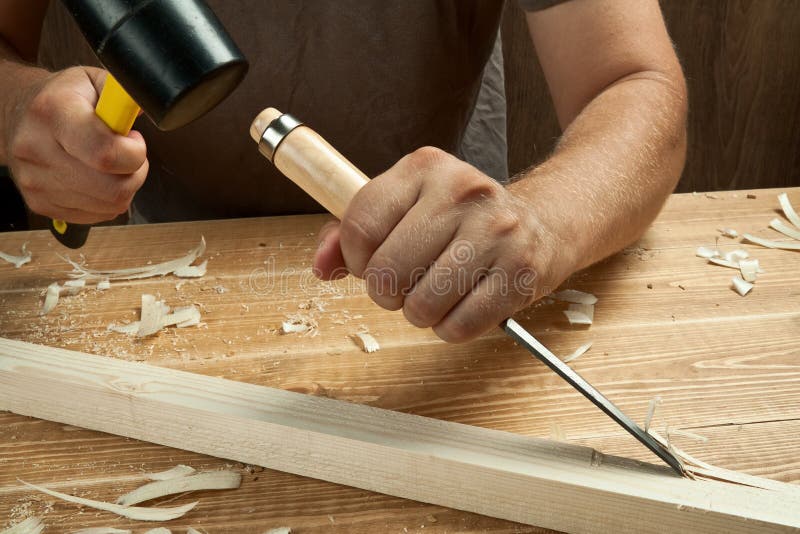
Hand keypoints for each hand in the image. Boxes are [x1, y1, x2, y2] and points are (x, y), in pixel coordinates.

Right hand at [3, 66, 147, 223]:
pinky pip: (97, 215)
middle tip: (127, 154)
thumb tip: (150, 109)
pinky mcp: (39, 204)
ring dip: (122, 188)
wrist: (19, 115)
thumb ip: (123, 95)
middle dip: (135, 173)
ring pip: (110, 206)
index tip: (134, 140)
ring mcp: (35, 181)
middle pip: (114, 189)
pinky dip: (107, 200)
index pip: (106, 154)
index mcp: (53, 113)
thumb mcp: (93, 80)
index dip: (134, 153)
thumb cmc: (64, 98)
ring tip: (110, 164)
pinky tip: (97, 178)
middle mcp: (37, 149)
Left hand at [314, 147, 565, 342]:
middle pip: (386, 273)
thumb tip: (320, 266)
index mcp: (423, 167)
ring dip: (420, 314)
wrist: (544, 221)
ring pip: (421, 306)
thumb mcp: (406, 208)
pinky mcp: (521, 271)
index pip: (359, 226)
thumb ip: (352, 233)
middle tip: (408, 284)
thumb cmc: (460, 221)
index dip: (356, 260)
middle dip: (387, 294)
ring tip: (438, 293)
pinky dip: (452, 329)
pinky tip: (464, 305)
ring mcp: (496, 230)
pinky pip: (459, 327)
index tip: (372, 264)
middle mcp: (462, 191)